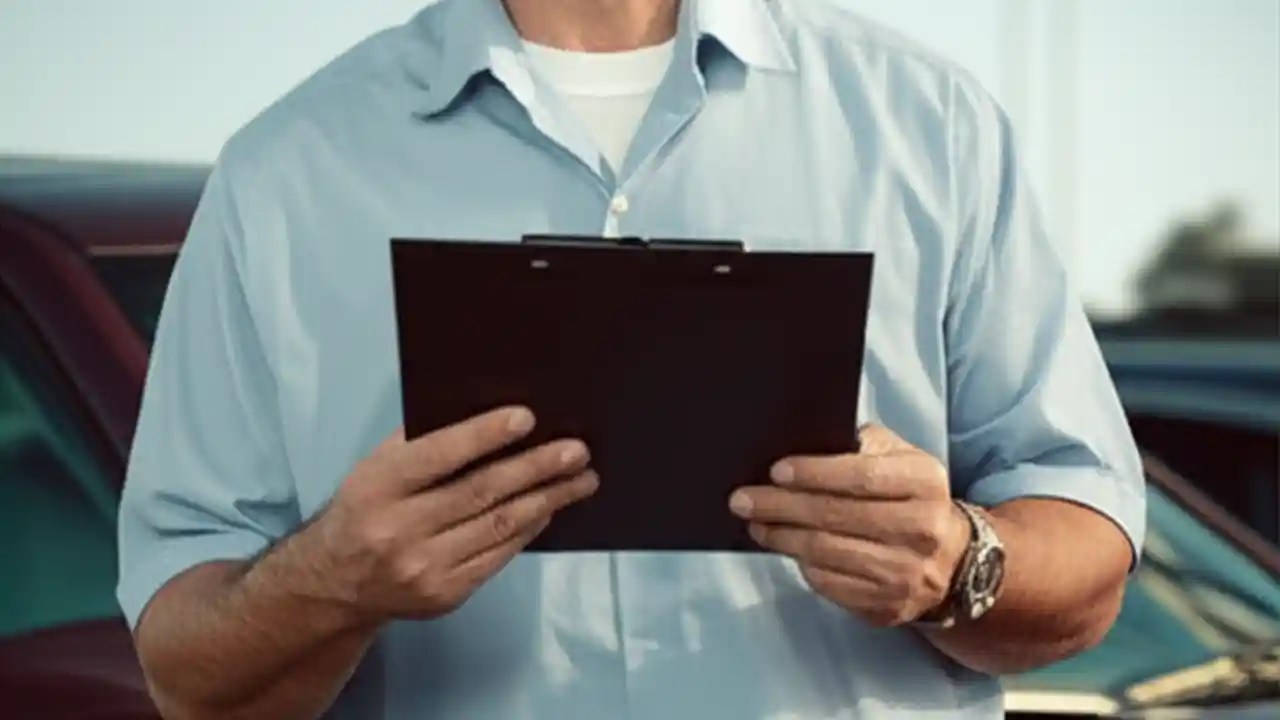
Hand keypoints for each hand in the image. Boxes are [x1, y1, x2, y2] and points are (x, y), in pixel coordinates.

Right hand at [305, 406, 597, 620]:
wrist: (336, 582)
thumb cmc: (367, 508)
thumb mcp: (377, 467)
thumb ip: (422, 443)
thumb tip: (490, 416)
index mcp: (378, 486)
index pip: (437, 455)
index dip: (483, 435)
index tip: (527, 418)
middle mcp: (398, 529)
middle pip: (480, 492)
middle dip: (535, 468)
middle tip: (576, 451)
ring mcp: (423, 567)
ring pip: (498, 526)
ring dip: (548, 499)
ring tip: (582, 479)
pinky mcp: (445, 595)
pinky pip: (498, 556)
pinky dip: (529, 528)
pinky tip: (550, 508)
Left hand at [729, 425, 970, 626]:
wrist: (952, 560)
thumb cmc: (909, 497)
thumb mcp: (900, 458)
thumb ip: (862, 446)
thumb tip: (805, 446)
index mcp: (925, 482)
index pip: (863, 476)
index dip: (815, 473)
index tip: (776, 471)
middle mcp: (922, 529)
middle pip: (836, 515)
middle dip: (781, 506)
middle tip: (742, 499)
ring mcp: (907, 573)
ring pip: (826, 552)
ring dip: (781, 537)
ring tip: (755, 523)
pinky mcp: (888, 606)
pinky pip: (830, 583)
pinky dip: (801, 564)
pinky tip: (785, 548)